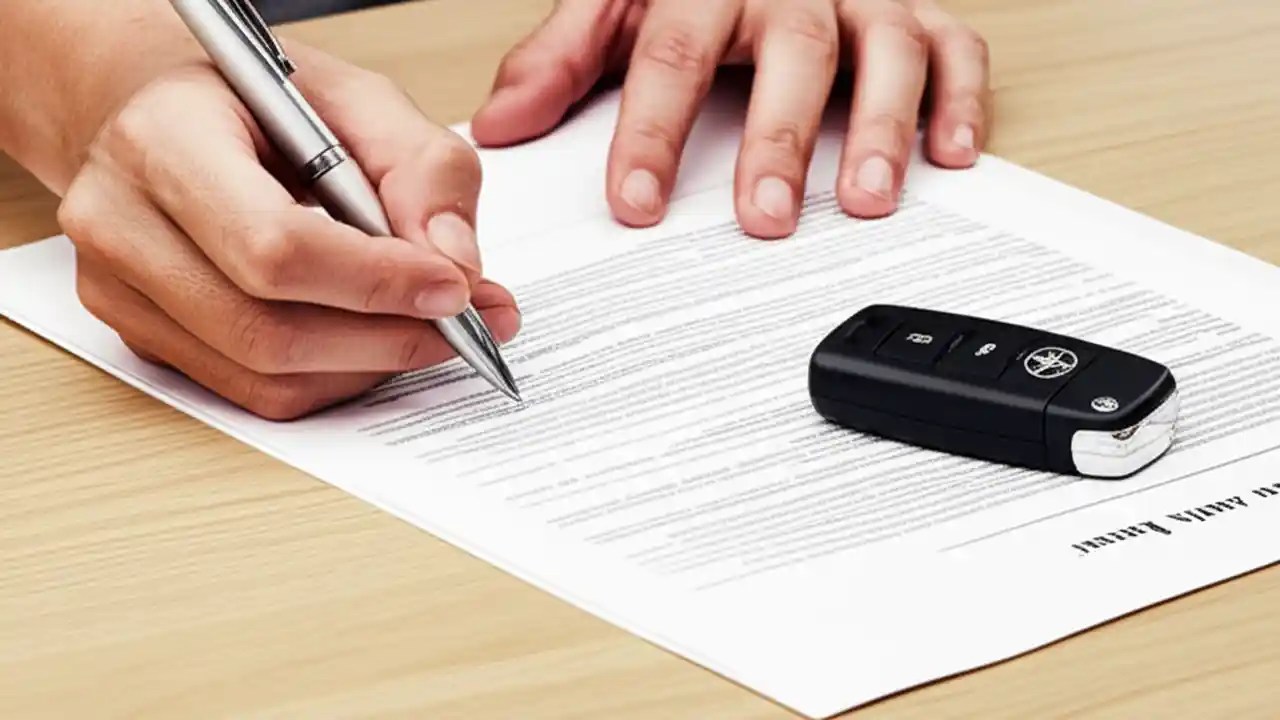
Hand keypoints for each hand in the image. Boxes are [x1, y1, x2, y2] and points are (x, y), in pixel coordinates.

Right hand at [58, 46, 520, 419]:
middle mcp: (122, 224)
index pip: (273, 246)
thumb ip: (423, 168)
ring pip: (265, 375)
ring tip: (433, 327)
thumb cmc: (254, 100)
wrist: (163, 111)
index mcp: (163, 142)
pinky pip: (254, 391)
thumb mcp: (355, 96)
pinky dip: (334, 376)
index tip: (456, 286)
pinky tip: (375, 337)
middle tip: (471, 320)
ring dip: (370, 364)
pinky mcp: (144, 337)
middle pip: (268, 329)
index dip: (375, 281)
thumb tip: (457, 264)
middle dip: (389, 336)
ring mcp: (120, 292)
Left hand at [471, 0, 990, 238]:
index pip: (674, 54)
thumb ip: (562, 59)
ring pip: (884, 48)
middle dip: (778, 138)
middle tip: (763, 219)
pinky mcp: (918, 12)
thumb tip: (501, 126)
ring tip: (865, 199)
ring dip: (879, 126)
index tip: (634, 204)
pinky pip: (955, 46)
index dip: (652, 131)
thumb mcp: (618, 4)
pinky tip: (950, 155)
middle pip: (790, 50)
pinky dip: (961, 99)